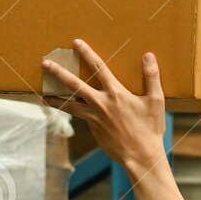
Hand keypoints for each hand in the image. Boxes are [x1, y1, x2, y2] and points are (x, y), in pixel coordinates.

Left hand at [43, 40, 167, 180]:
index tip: (76, 43)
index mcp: (115, 93)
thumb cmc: (150, 129)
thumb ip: (152, 77)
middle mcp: (100, 104)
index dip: (87, 53)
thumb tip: (148, 56)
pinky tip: (69, 111)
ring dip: (55, 99)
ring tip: (43, 96)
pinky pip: (80, 117)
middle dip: (59, 73)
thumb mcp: (156, 101)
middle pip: (74, 84)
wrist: (140, 157)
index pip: (98, 67)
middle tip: (45, 63)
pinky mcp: (93, 129)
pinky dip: (72, 113)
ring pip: (69, 105)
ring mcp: (94, 118)